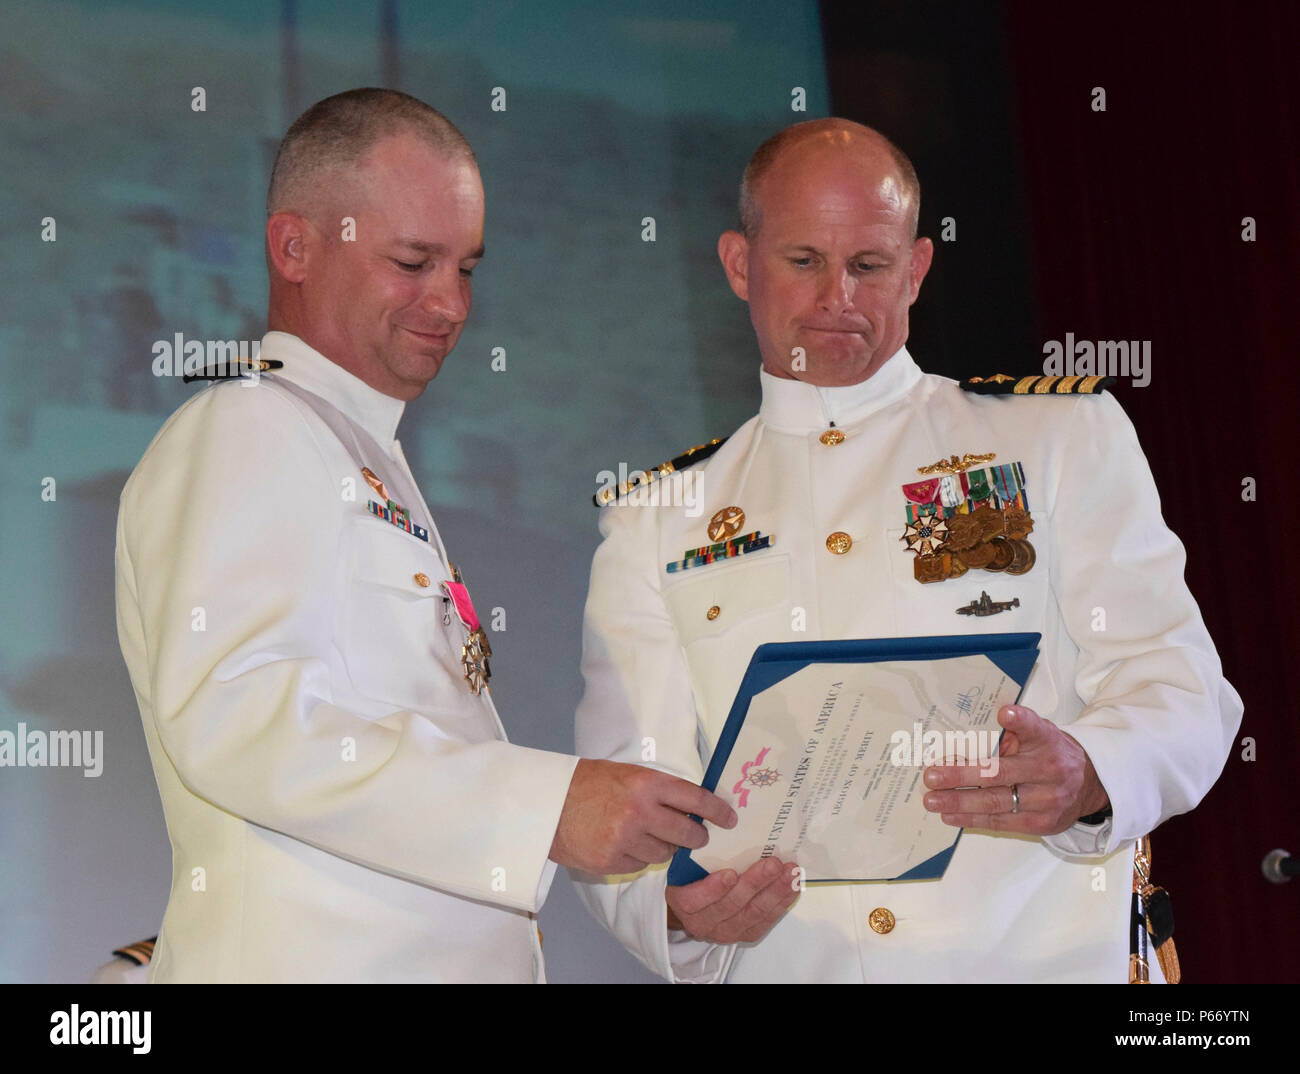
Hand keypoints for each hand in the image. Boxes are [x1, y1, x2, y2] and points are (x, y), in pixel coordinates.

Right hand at [550, 758, 737, 874]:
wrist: (545, 804)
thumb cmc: (587, 783)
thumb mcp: (626, 774)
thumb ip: (657, 789)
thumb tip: (691, 807)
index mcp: (646, 783)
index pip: (695, 798)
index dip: (717, 810)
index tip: (729, 819)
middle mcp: (640, 811)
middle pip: (687, 833)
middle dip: (697, 837)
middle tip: (698, 836)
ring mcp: (626, 839)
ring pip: (665, 853)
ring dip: (665, 848)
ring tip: (650, 836)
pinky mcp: (612, 861)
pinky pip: (641, 866)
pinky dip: (640, 858)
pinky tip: (627, 845)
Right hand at [665, 857, 800, 943]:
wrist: (696, 906)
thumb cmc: (693, 876)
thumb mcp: (687, 863)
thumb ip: (699, 851)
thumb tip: (722, 819)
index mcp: (682, 902)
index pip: (694, 899)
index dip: (712, 889)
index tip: (730, 873)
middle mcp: (702, 923)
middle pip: (730, 905)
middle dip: (754, 883)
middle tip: (773, 863)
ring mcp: (726, 932)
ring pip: (753, 913)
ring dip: (775, 891)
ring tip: (790, 872)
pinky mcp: (746, 934)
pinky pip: (767, 920)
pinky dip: (782, 902)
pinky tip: (793, 886)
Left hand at [921, 704, 1108, 835]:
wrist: (1089, 785)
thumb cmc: (1049, 754)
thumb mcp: (1037, 736)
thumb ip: (1008, 735)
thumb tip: (958, 742)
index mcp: (1047, 740)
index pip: (1034, 727)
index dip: (1019, 721)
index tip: (1004, 713)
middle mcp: (1049, 769)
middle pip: (1000, 773)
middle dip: (962, 775)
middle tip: (932, 776)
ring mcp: (1047, 799)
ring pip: (996, 802)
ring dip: (960, 801)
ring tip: (932, 800)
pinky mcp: (1042, 823)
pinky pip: (1001, 822)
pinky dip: (972, 818)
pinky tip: (950, 814)